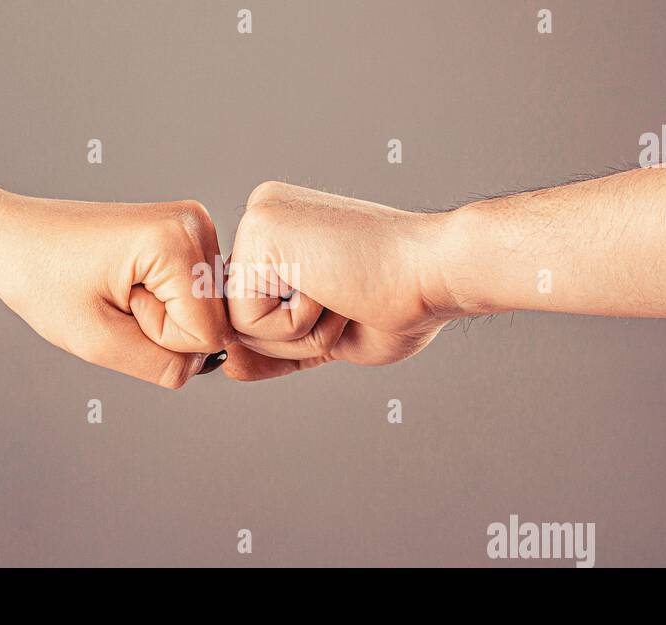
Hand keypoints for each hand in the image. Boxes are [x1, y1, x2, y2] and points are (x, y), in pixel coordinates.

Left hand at [0, 184, 232, 387]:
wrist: (13, 238)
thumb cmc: (41, 278)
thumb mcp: (98, 342)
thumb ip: (164, 367)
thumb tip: (205, 364)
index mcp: (176, 240)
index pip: (208, 334)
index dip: (159, 338)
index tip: (117, 307)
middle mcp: (195, 224)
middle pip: (211, 320)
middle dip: (161, 326)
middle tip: (114, 300)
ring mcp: (192, 226)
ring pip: (202, 310)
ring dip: (158, 314)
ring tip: (115, 289)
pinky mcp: (182, 234)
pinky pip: (190, 296)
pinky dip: (158, 300)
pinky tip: (124, 282)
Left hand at [223, 181, 468, 380]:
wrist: (437, 272)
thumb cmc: (401, 299)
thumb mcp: (325, 335)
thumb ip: (275, 349)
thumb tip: (228, 366)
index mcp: (280, 235)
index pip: (253, 314)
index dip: (298, 334)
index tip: (347, 300)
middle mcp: (263, 217)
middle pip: (239, 321)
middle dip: (295, 337)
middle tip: (348, 297)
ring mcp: (258, 219)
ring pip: (238, 326)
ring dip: (299, 334)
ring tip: (342, 293)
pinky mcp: (260, 231)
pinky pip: (247, 322)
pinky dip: (296, 327)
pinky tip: (333, 288)